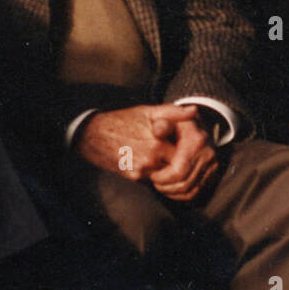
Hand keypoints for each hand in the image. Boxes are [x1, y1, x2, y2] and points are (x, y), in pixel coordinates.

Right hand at [75, 104, 195, 180]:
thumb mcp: (147, 111)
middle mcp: (151, 159)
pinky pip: (154, 178)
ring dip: (168, 166)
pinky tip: (151, 159)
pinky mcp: (134, 177)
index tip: (184, 141)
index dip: (186, 146)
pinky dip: (156, 171)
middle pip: (177, 165)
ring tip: (162, 152)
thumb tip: (195, 110)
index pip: (185, 152)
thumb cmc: (123, 120)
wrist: (93, 136)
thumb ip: (172, 112)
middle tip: (174, 148)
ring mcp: (142, 170)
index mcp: (157, 142)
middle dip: (179, 159)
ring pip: (167, 173)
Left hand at [147, 112, 220, 201]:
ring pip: (191, 190)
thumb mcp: (165, 115)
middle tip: (154, 182)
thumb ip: (160, 122)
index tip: (152, 175)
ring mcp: (212, 165)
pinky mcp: (213, 173)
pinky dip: (182, 195)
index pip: (178, 171)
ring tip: (160, 185)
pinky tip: (170, 189)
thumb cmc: (175, 121)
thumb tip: (157, 130)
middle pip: (185, 183)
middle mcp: (208, 154)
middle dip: (166, 187)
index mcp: (196, 141)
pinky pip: (197, 191)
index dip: (162, 178)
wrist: (195, 124)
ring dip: (172, 192)